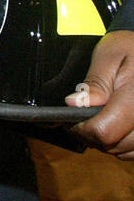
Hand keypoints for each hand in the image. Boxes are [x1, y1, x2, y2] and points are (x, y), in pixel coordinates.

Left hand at [68, 29, 133, 159]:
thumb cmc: (129, 48)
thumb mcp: (109, 57)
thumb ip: (94, 84)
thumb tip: (75, 104)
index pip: (104, 131)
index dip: (82, 128)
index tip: (72, 119)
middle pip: (114, 146)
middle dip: (93, 135)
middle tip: (84, 117)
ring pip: (126, 152)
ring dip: (110, 141)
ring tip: (103, 118)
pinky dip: (124, 143)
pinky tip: (118, 124)